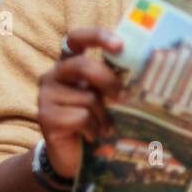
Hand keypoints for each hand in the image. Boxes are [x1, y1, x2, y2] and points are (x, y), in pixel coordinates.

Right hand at [37, 27, 123, 179]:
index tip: (119, 44)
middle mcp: (54, 74)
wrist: (73, 155)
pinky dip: (93, 128)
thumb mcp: (104, 95)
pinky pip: (80, 117)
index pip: (76, 38)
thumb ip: (113, 79)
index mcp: (70, 63)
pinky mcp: (45, 116)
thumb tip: (146, 70)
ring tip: (104, 126)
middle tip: (122, 96)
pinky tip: (91, 135)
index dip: (96, 36)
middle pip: (82, 66)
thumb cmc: (94, 118)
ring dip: (103, 115)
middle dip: (108, 80)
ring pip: (86, 97)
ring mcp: (46, 95)